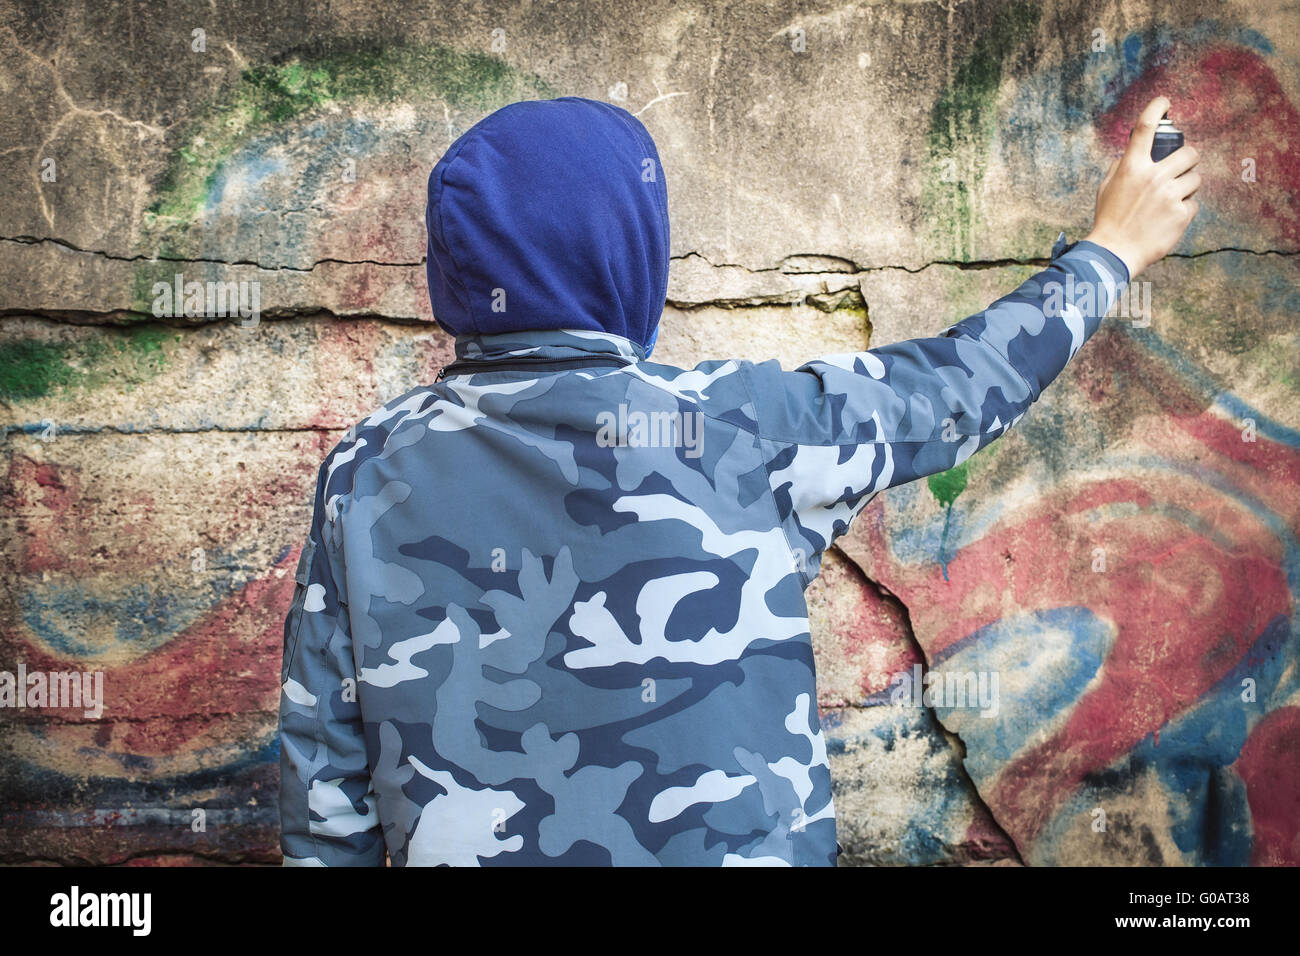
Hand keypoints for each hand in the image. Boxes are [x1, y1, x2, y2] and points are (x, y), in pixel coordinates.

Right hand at [1083, 96, 1200, 278]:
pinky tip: (1169, 219)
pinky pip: (1193, 203)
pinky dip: (1184, 209)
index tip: (1165, 102)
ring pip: (1195, 178)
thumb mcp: (1106, 188)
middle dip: (1189, 158)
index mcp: (1131, 168)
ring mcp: (1170, 196)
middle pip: (1189, 152)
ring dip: (1188, 185)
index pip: (1145, 128)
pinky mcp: (1181, 214)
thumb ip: (1121, 167)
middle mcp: (1153, 177)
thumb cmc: (1108, 220)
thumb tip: (1133, 152)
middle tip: (1183, 167)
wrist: (1114, 253)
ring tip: (1172, 199)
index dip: (1156, 108)